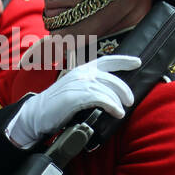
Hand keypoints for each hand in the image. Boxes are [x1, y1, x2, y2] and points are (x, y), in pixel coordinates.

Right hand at [6, 53, 138, 147]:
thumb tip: (110, 94)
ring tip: (121, 112)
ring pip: (108, 89)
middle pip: (112, 78)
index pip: (107, 60)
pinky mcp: (76, 96)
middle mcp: (82, 73)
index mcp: (82, 70)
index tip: (138, 62)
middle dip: (124, 89)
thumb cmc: (57, 106)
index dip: (124, 60)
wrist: (36, 114)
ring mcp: (79, 84)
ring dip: (118, 101)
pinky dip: (112, 106)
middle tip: (130, 101)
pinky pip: (101, 98)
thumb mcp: (75, 91)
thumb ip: (90, 88)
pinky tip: (117, 113)